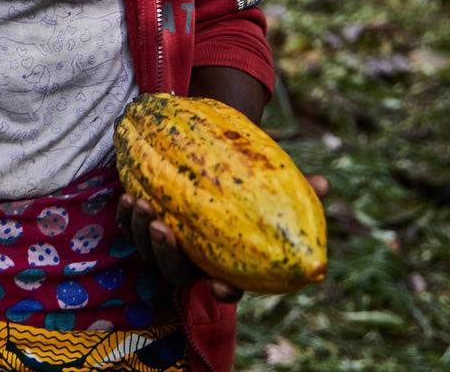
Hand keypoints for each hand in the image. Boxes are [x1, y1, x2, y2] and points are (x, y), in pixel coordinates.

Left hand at [116, 174, 329, 303]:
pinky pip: (129, 226)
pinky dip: (126, 216)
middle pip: (176, 272)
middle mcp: (193, 257)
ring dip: (142, 232)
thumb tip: (324, 183)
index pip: (227, 287)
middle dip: (167, 256)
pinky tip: (127, 195)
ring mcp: (165, 242)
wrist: (208, 158)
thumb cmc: (244, 179)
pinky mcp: (144, 220)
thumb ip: (293, 187)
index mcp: (224, 261)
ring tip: (142, 204)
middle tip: (165, 230)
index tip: (219, 286)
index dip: (224, 291)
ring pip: (148, 250)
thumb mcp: (268, 182)